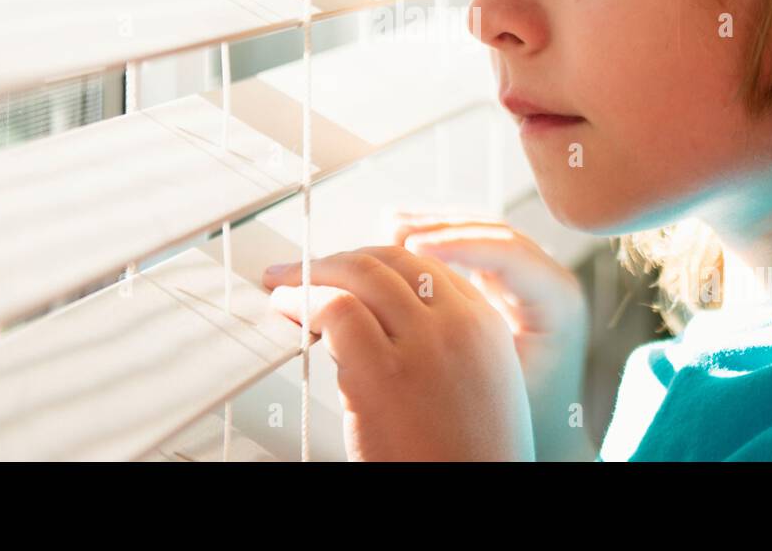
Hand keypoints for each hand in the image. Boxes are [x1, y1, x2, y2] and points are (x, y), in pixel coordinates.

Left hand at [261, 246, 534, 460]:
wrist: (468, 512)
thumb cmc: (463, 462)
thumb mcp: (479, 387)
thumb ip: (445, 344)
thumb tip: (385, 318)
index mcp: (487, 327)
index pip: (425, 265)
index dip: (375, 263)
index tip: (343, 271)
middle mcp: (459, 327)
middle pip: (392, 260)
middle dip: (340, 259)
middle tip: (305, 268)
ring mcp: (422, 346)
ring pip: (360, 275)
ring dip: (312, 273)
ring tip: (284, 285)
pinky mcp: (383, 373)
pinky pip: (335, 311)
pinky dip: (301, 302)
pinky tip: (284, 310)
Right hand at [388, 212, 591, 460]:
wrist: (546, 429)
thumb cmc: (526, 416)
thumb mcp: (497, 382)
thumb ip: (459, 346)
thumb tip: (406, 306)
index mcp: (557, 303)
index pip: (510, 253)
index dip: (460, 244)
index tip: (414, 248)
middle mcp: (548, 281)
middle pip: (494, 233)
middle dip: (441, 228)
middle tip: (395, 231)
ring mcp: (528, 277)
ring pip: (481, 233)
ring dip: (436, 226)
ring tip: (392, 226)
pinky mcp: (507, 282)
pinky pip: (472, 246)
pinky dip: (438, 238)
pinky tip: (401, 237)